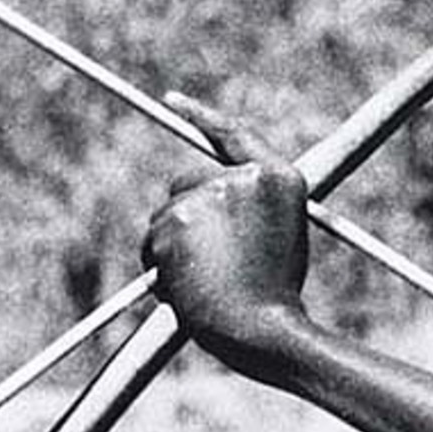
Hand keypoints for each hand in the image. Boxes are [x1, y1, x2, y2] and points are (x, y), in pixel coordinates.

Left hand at [141, 92, 313, 362]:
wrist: (263, 330)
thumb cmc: (274, 295)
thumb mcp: (279, 235)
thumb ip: (248, 204)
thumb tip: (200, 196)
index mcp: (279, 177)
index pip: (233, 133)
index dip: (200, 116)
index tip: (172, 101)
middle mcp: (243, 177)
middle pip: (189, 180)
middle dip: (186, 214)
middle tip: (206, 257)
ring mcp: (208, 195)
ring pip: (168, 215)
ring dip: (174, 247)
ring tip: (208, 280)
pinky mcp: (177, 220)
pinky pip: (153, 241)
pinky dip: (161, 265)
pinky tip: (190, 286)